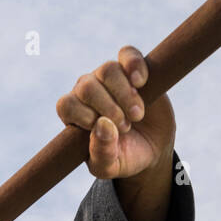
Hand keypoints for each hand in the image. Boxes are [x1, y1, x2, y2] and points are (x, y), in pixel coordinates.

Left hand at [55, 45, 175, 179]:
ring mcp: (109, 78)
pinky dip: (134, 65)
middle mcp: (87, 92)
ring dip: (123, 93)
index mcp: (75, 114)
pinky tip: (141, 82)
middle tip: (126, 127)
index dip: (84, 116)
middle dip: (107, 107)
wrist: (153, 147)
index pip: (66, 104)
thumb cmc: (125, 157)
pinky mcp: (132, 68)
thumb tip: (102, 125)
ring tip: (136, 114)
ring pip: (107, 70)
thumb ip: (102, 153)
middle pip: (86, 86)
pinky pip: (127, 54)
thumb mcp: (111, 166)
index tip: (107, 130)